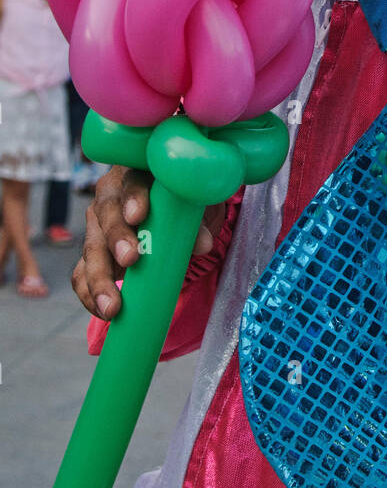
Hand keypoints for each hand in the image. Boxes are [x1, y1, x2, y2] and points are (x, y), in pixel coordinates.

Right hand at [71, 165, 224, 319]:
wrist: (177, 210)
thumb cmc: (184, 200)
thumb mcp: (197, 205)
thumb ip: (199, 220)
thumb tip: (202, 244)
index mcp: (136, 175)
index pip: (132, 181)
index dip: (134, 197)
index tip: (139, 216)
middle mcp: (110, 197)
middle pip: (106, 214)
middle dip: (117, 238)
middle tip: (131, 259)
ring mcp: (98, 225)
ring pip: (92, 248)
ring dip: (100, 278)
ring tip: (112, 307)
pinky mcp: (94, 252)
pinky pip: (83, 273)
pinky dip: (90, 294)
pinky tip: (103, 312)